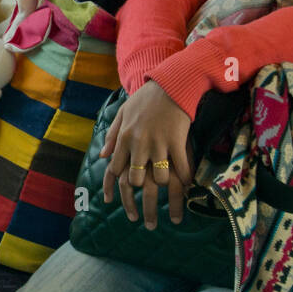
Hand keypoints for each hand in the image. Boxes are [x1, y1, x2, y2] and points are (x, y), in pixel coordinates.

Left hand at [99, 80, 192, 228]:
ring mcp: (158, 143)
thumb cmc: (145, 98)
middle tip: (147, 208)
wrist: (169, 83)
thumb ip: (112, 135)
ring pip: (160, 179)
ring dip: (165, 187)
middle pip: (136, 180)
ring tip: (171, 194)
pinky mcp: (177, 141)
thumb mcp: (122, 113)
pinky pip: (182, 168)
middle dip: (141, 195)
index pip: (115, 169)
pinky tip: (189, 186)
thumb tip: (102, 155)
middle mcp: (139, 143)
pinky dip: (186, 179)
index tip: (115, 201)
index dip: (115, 188)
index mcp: (124, 137)